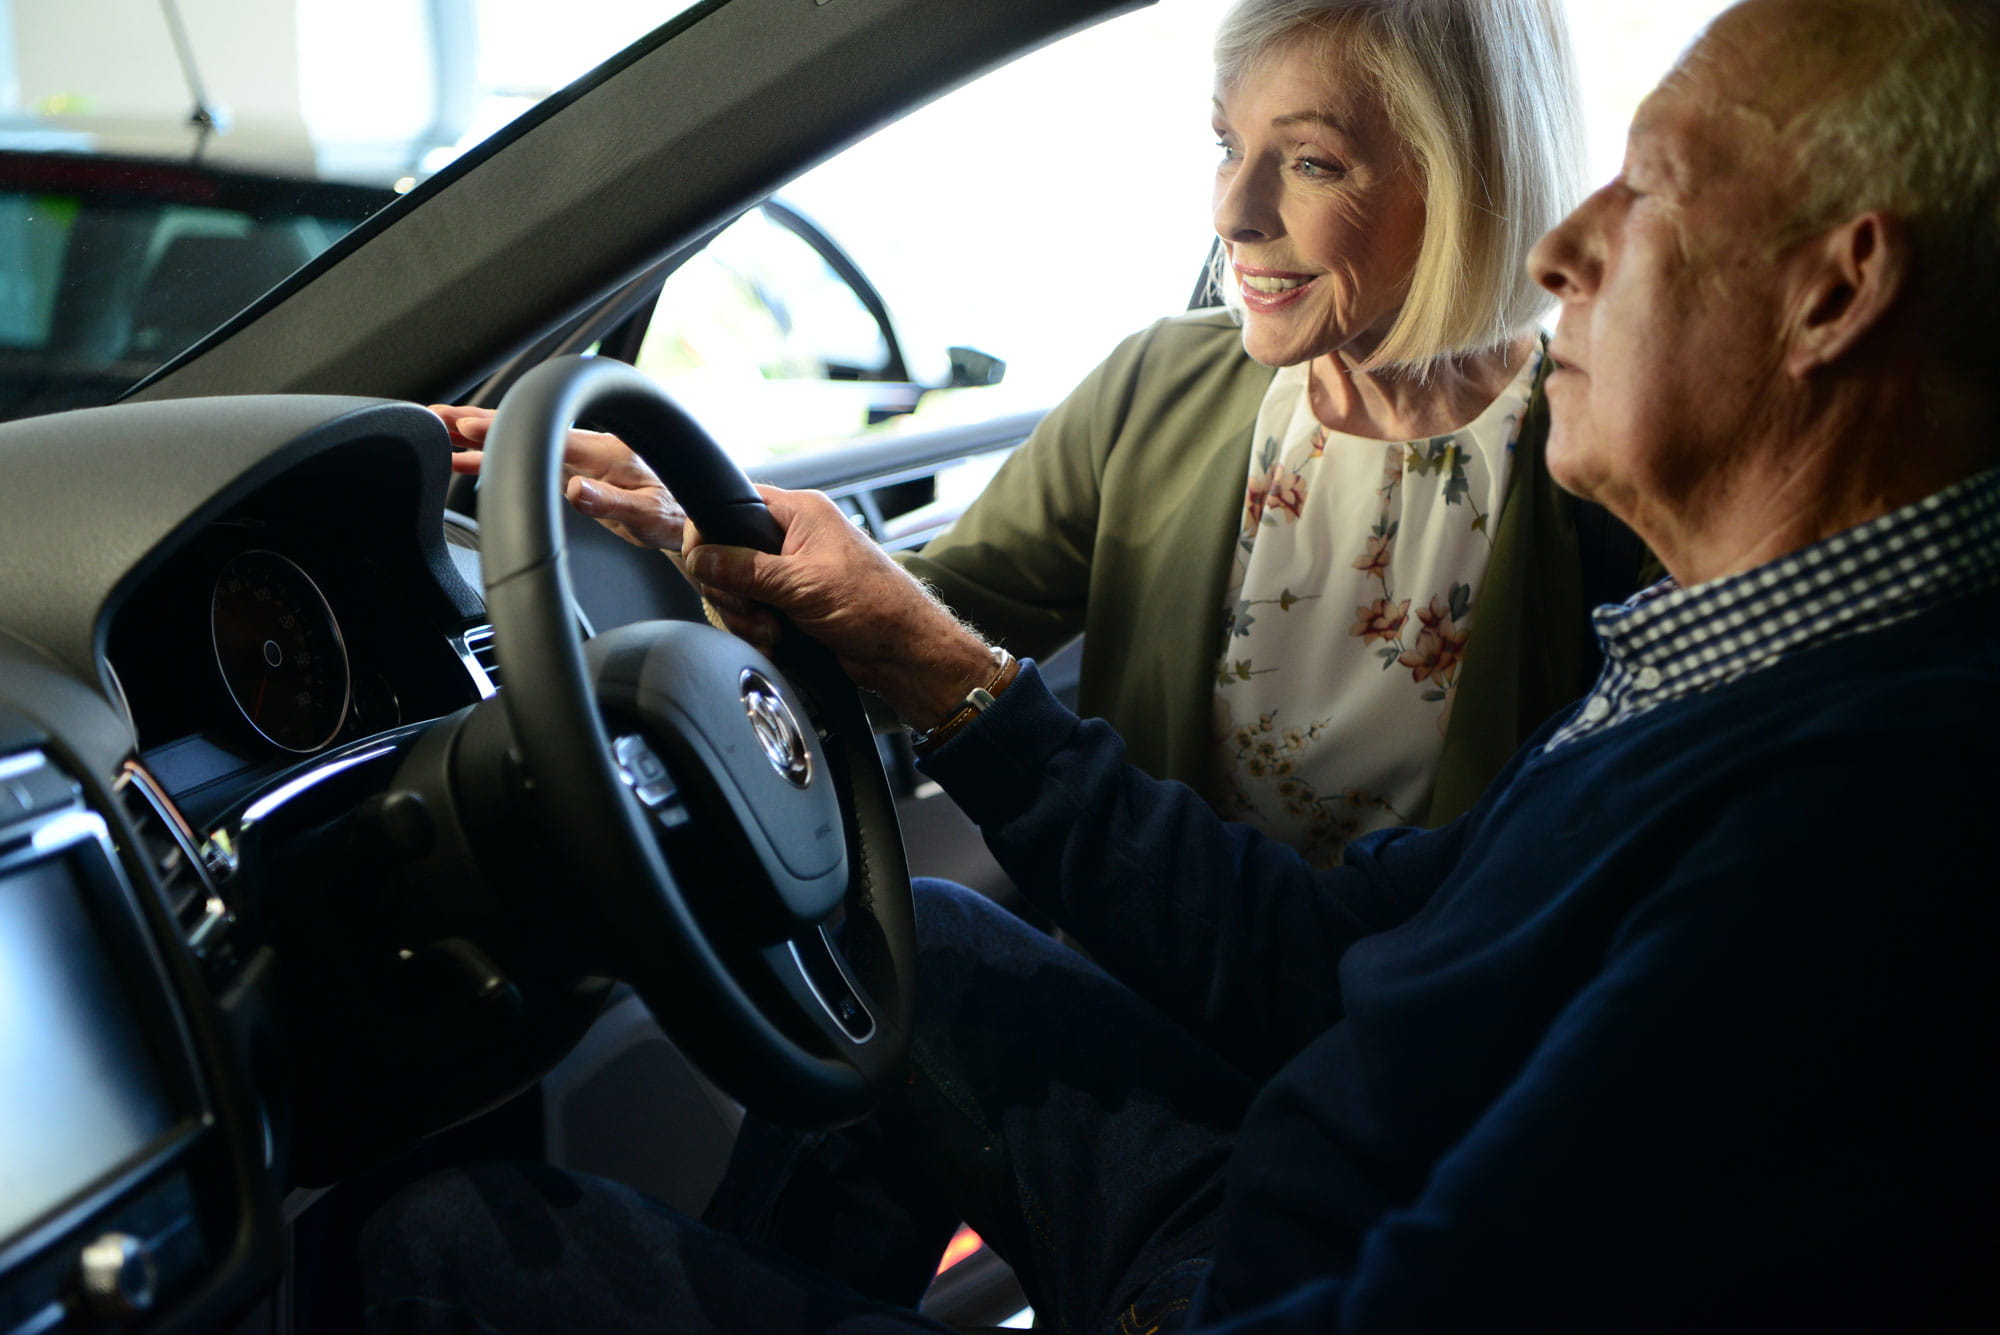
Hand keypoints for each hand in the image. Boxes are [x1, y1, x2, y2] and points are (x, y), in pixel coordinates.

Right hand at [431, 404, 687, 550]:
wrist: (686, 517)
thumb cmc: (671, 515)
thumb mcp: (646, 515)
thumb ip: (610, 503)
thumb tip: (575, 490)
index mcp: (603, 452)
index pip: (545, 435)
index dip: (506, 429)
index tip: (469, 425)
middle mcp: (586, 448)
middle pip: (524, 429)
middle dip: (477, 422)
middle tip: (434, 417)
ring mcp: (576, 459)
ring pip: (520, 443)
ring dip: (479, 439)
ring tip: (437, 435)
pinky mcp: (571, 471)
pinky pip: (527, 459)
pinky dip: (495, 457)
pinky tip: (467, 460)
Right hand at [683, 487, 1000, 729]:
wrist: (904, 652)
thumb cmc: (876, 606)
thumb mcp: (802, 584)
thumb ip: (745, 569)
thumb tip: (700, 558)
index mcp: (800, 513)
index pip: (733, 504)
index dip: (710, 533)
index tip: (704, 564)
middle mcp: (793, 537)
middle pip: (726, 554)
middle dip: (733, 591)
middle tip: (755, 609)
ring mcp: (790, 572)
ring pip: (735, 589)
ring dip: (746, 618)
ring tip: (773, 630)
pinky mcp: (790, 603)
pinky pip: (752, 612)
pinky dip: (757, 631)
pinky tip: (776, 641)